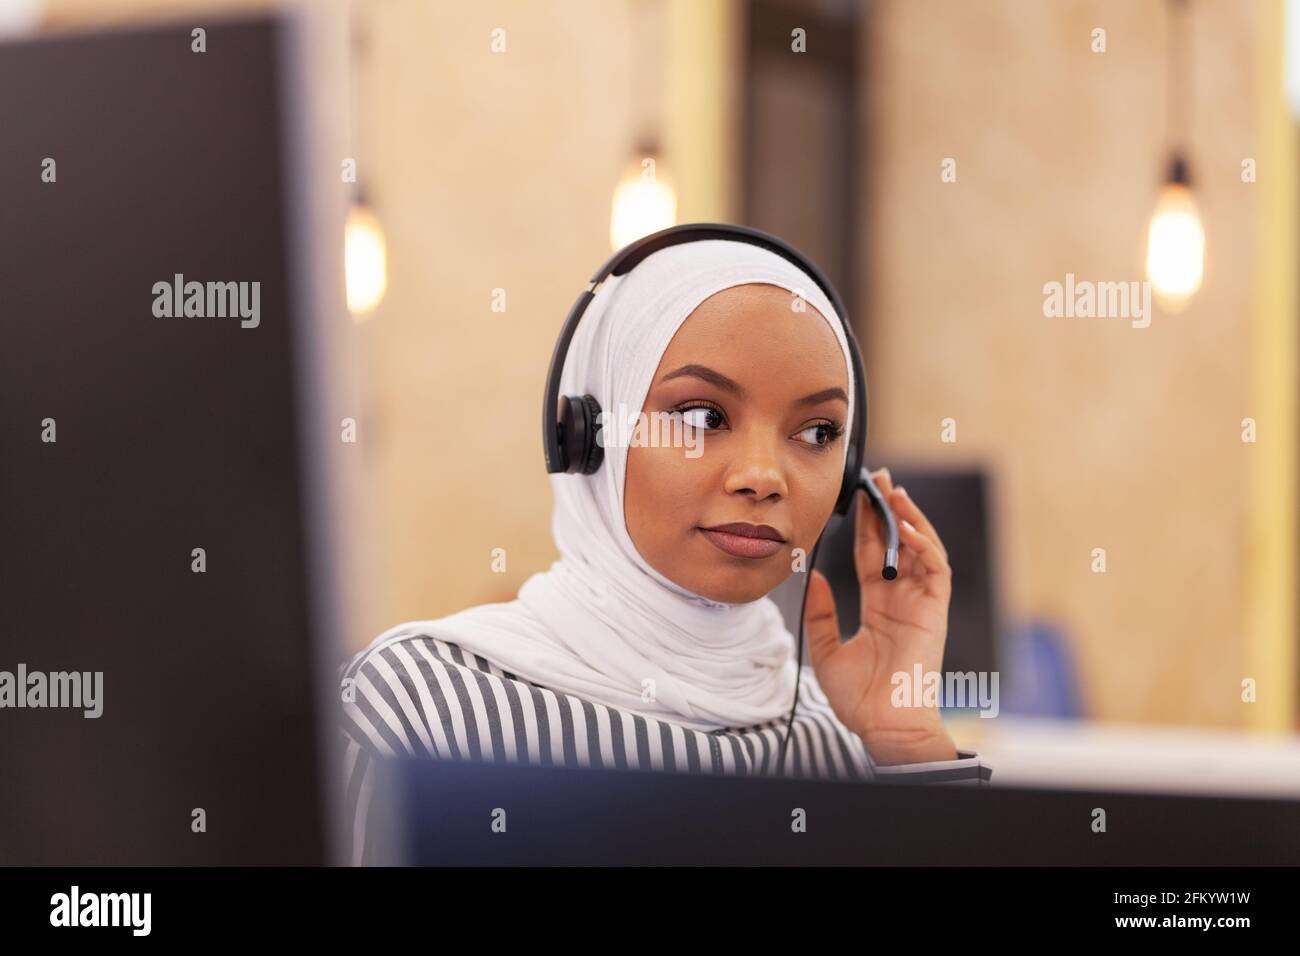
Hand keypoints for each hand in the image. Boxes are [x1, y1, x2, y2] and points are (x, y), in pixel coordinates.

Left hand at [802, 468, 957, 764]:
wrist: (883, 725)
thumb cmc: (859, 698)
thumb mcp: (826, 648)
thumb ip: (819, 612)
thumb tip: (810, 576)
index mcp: (879, 606)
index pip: (870, 554)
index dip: (864, 525)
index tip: (855, 497)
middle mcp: (902, 598)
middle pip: (895, 543)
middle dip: (887, 509)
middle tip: (877, 477)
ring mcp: (921, 603)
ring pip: (920, 549)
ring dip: (909, 518)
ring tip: (893, 491)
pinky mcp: (936, 611)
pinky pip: (935, 569)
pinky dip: (924, 545)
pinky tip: (907, 527)